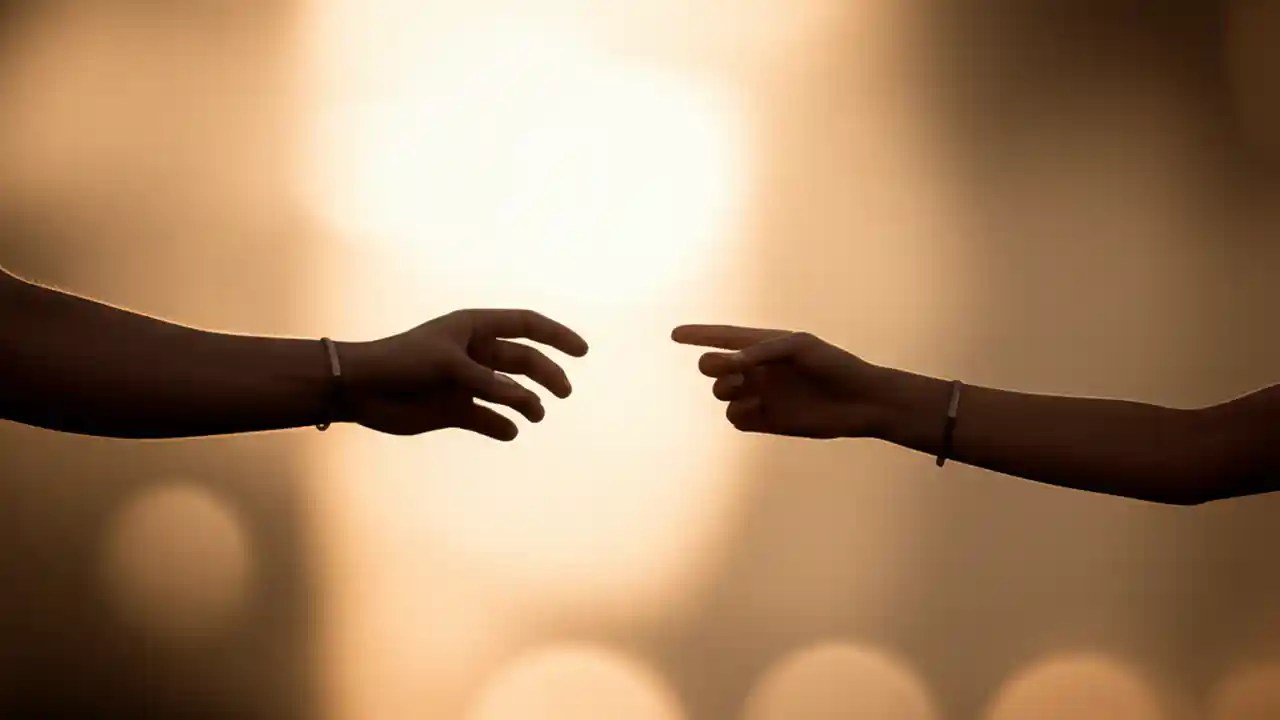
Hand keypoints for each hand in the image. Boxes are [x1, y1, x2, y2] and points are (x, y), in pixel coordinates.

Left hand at [339, 309, 587, 439]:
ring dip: (527, 402)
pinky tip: (508, 431)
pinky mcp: (455, 410)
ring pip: (510, 391)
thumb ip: (487, 383)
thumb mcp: (447, 366)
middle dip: (547, 375)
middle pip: (524, 361)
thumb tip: (524, 402)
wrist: (359, 390)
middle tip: (563, 393)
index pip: (526, 325)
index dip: (556, 336)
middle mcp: (474, 353)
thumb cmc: (400, 363)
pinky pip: (488, 419)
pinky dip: (501, 426)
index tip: (583, 351)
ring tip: (534, 415)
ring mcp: (466, 382)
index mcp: (474, 328)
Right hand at [672, 324, 886, 438]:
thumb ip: (760, 351)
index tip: (675, 334)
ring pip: (721, 394)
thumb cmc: (833, 365)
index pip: (723, 337)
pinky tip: (760, 409)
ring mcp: (760, 396)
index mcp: (764, 345)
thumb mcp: (798, 346)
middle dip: (712, 365)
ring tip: (752, 390)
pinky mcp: (767, 422)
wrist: (861, 401)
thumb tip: (728, 363)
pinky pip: (735, 419)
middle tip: (727, 368)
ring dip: (728, 390)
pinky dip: (739, 414)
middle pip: (713, 366)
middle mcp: (757, 370)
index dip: (698, 335)